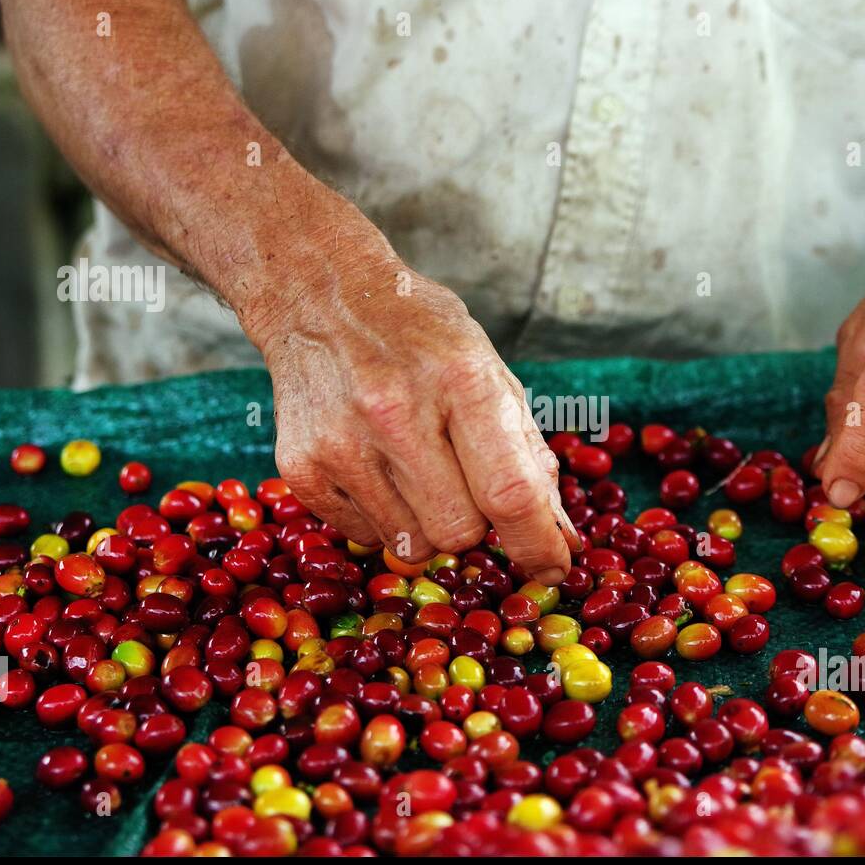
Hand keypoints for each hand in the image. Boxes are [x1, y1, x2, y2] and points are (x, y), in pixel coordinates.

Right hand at [251, 249, 578, 583]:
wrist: (318, 297)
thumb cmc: (418, 335)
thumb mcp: (488, 371)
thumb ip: (528, 456)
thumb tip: (561, 538)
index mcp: (460, 379)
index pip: (509, 492)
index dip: (539, 544)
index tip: (554, 568)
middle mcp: (396, 412)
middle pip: (460, 533)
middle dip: (475, 524)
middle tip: (463, 482)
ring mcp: (341, 443)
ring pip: (412, 546)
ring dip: (427, 522)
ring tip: (413, 465)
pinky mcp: (303, 468)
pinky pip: (365, 536)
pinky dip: (384, 517)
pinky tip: (375, 465)